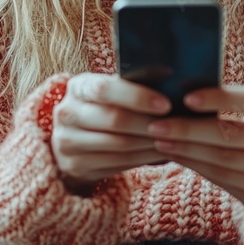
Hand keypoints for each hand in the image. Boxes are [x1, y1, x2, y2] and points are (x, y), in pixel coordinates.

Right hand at [51, 73, 171, 190]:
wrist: (74, 139)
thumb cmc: (103, 108)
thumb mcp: (110, 93)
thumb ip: (132, 86)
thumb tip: (169, 78)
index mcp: (78, 87)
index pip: (105, 89)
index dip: (137, 96)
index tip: (166, 104)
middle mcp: (67, 113)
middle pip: (114, 119)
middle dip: (149, 122)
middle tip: (176, 125)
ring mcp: (68, 142)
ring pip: (119, 144)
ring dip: (150, 142)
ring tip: (173, 138)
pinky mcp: (76, 165)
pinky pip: (118, 162)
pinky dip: (143, 158)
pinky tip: (160, 152)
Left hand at [145, 86, 243, 214]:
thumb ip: (235, 105)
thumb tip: (183, 93)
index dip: (221, 98)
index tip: (186, 98)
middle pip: (232, 137)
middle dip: (190, 130)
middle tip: (157, 125)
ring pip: (224, 161)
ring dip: (187, 150)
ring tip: (160, 140)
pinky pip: (223, 181)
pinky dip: (196, 167)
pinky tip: (177, 156)